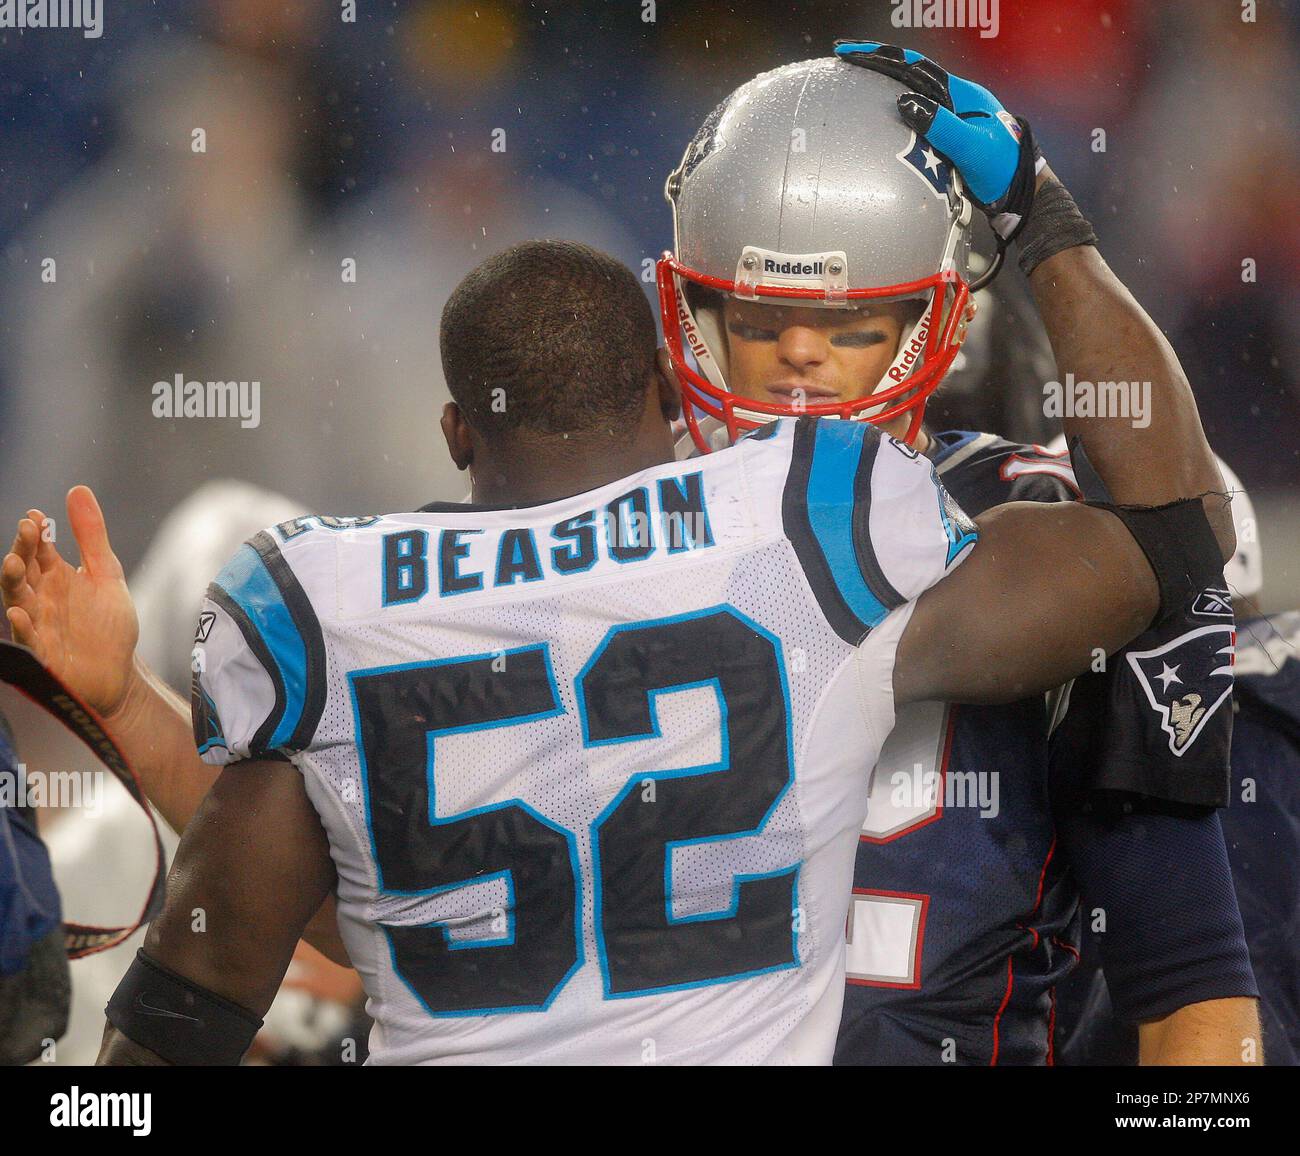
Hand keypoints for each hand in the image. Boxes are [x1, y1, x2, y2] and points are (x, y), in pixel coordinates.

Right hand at [2, 486, 139, 719]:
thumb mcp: (106, 574)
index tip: (35, 517)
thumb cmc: (108, 625)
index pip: (39, 551)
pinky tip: (18, 613)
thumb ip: (91, 536)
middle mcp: (41, 599)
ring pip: (18, 601)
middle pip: (24, 572)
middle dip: (22, 552)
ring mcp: (39, 626)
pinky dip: (22, 626)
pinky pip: (28, 639)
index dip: (36, 534)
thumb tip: (78, 489)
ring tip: (13, 562)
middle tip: (26, 532)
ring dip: (13, 583)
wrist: (119, 672)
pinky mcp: (43, 653)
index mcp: (55, 577)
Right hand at [834, 41, 1039, 239]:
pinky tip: (879, 113)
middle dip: (877, 62)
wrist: (1020, 189)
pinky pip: (915, 114)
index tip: (852, 52)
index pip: (914, 66)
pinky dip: (892, 107)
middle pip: (909, 73)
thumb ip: (940, 125)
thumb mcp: (971, 147)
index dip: (882, 56)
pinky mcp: (946, 133)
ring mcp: (950, 115)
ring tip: (855, 77)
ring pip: (911, 91)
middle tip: (844, 57)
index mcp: (959, 93)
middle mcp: (953, 99)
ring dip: (883, 81)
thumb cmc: (1001, 167)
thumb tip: (904, 102)